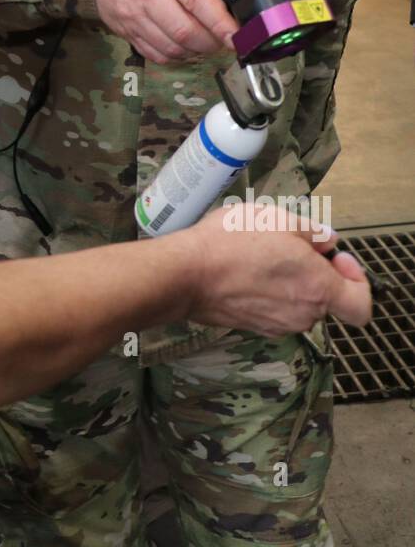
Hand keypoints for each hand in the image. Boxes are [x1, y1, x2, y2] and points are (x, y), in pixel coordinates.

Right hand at [94, 0, 236, 63]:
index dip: (220, 21)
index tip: (238, 34)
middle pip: (185, 30)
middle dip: (212, 40)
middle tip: (225, 38)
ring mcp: (132, 14)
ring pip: (172, 47)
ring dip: (196, 50)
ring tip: (207, 41)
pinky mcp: (125, 31)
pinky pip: (156, 53)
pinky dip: (176, 55)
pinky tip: (185, 45)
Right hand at [180, 207, 371, 334]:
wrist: (187, 274)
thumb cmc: (233, 242)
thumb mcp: (278, 219)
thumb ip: (313, 232)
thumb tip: (328, 241)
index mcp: (318, 288)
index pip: (360, 304)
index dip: (356, 279)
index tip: (335, 257)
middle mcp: (303, 314)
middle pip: (327, 299)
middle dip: (316, 273)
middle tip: (291, 245)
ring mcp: (278, 325)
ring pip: (300, 304)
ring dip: (292, 282)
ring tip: (264, 254)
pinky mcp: (256, 327)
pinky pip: (277, 310)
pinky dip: (271, 293)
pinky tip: (248, 270)